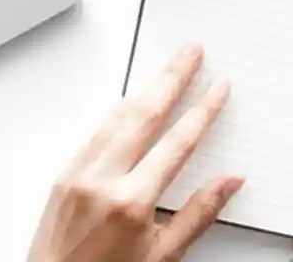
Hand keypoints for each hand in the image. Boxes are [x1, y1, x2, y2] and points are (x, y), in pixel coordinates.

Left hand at [28, 45, 242, 261]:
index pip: (178, 142)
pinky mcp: (63, 175)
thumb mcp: (163, 257)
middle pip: (146, 113)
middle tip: (192, 52)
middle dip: (173, 77)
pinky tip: (131, 100)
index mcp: (132, 202)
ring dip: (146, 87)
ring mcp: (78, 174)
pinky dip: (118, 111)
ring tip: (167, 67)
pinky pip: (95, 132)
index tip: (218, 88)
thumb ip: (198, 214)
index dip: (202, 111)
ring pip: (118, 116)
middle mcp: (102, 181)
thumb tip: (230, 182)